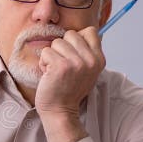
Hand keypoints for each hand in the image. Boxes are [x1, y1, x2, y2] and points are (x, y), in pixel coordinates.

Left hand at [35, 27, 104, 141]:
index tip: (72, 55)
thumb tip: (79, 32)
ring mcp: (76, 63)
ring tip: (55, 71)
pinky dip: (43, 63)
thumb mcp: (87, 70)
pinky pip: (46, 52)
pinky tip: (49, 75)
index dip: (77, 39)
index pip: (90, 31)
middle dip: (62, 48)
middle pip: (71, 34)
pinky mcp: (61, 66)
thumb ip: (86, 52)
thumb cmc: (69, 89)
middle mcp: (91, 60)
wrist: (60, 111)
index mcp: (99, 59)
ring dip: (51, 56)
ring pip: (56, 42)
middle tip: (62, 65)